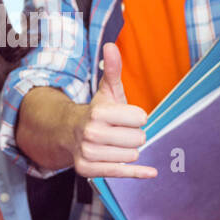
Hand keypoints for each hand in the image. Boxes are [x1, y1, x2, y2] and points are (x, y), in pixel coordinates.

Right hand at [73, 43, 154, 178]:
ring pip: (132, 155)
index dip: (138, 117)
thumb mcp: (107, 91)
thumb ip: (112, 69)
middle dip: (134, 135)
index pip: (141, 119)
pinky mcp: (88, 170)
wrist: (69, 133)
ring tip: (114, 144)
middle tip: (120, 132)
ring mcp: (88, 154)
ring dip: (129, 150)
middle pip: (138, 139)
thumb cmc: (97, 113)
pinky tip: (150, 172)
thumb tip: (111, 46)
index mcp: (98, 113)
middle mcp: (91, 134)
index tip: (127, 117)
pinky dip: (139, 173)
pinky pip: (122, 173)